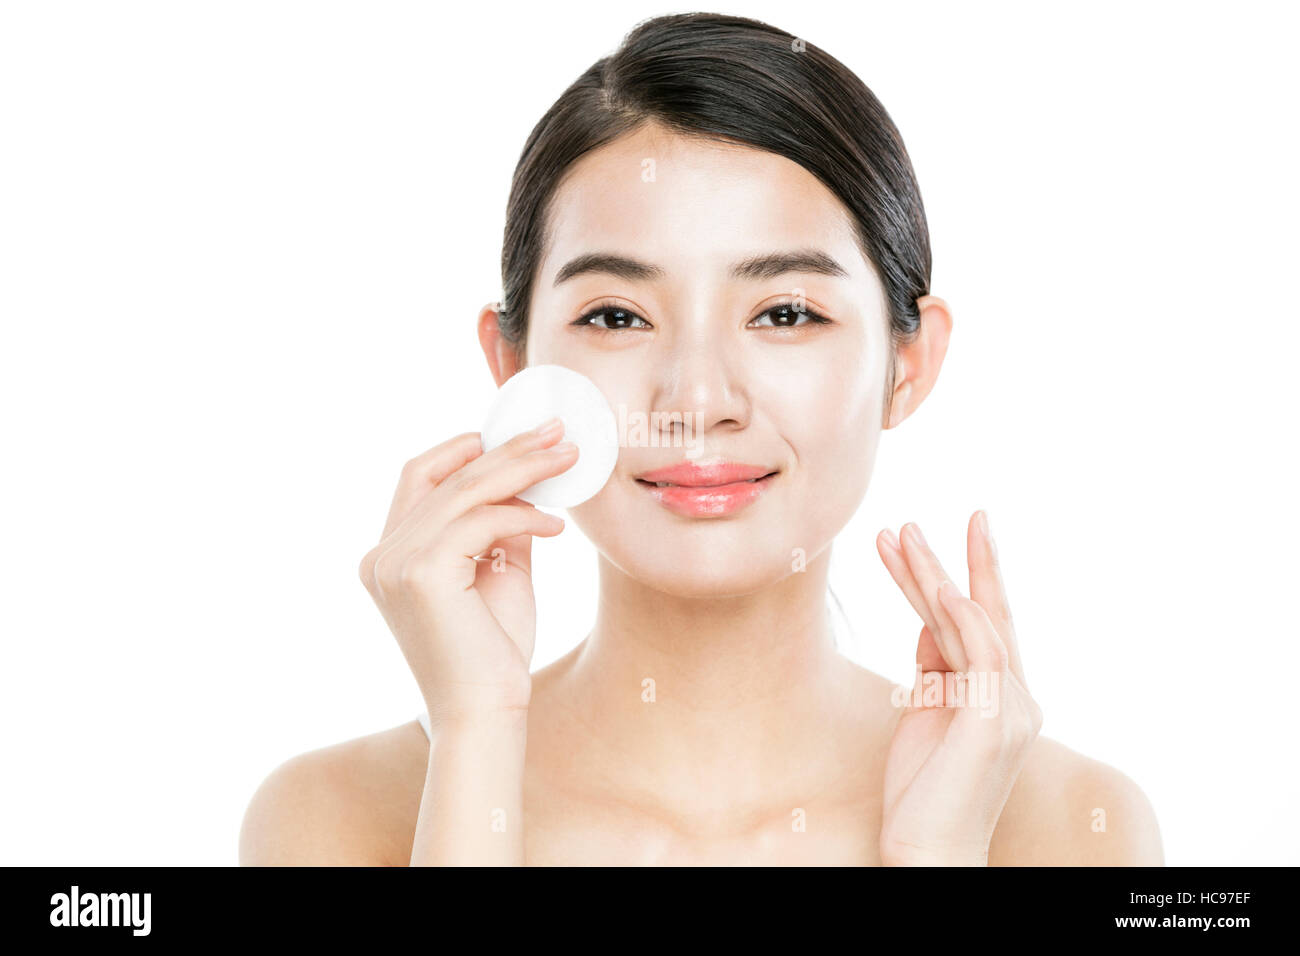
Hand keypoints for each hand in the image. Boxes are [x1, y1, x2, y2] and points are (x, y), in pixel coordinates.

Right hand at [358, 418, 578, 722]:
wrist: (486, 713)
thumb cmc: (493, 652)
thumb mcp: (498, 572)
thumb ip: (499, 524)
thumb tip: (526, 477)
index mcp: (388, 555)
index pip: (419, 477)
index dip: (466, 448)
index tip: (521, 436)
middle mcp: (380, 555)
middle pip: (447, 476)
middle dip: (507, 448)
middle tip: (556, 432)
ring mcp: (394, 563)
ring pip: (466, 490)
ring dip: (524, 469)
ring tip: (567, 460)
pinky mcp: (420, 573)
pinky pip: (481, 521)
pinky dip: (524, 515)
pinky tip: (556, 526)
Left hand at [874, 511, 1042, 865]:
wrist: (928, 850)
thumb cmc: (922, 790)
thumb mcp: (925, 712)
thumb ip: (935, 666)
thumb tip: (929, 615)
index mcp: (1002, 697)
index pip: (984, 625)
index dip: (963, 578)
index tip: (932, 540)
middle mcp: (1017, 698)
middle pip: (988, 614)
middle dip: (967, 560)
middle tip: (957, 512)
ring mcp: (1012, 708)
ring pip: (973, 624)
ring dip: (936, 575)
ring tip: (903, 534)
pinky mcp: (995, 721)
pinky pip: (980, 654)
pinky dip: (960, 616)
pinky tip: (937, 586)